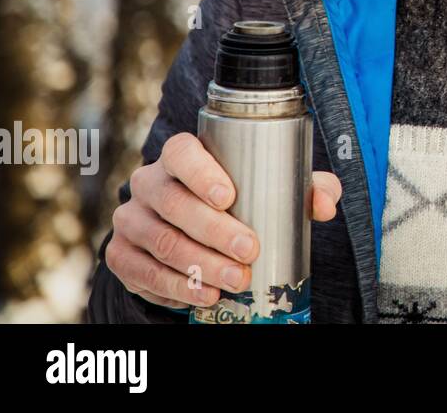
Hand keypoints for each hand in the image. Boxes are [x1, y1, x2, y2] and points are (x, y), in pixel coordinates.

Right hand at [105, 132, 341, 309]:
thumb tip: (325, 205)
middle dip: (214, 230)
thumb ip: (305, 188)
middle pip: (174, 203)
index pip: (181, 153)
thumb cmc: (239, 200)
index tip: (229, 197)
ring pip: (161, 241)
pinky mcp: (122, 255)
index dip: (202, 173)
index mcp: (180, 156)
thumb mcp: (273, 187)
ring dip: (200, 265)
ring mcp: (131, 219)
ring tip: (235, 280)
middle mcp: (149, 182)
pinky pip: (144, 273)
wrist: (190, 230)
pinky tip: (205, 294)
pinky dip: (177, 287)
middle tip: (249, 251)